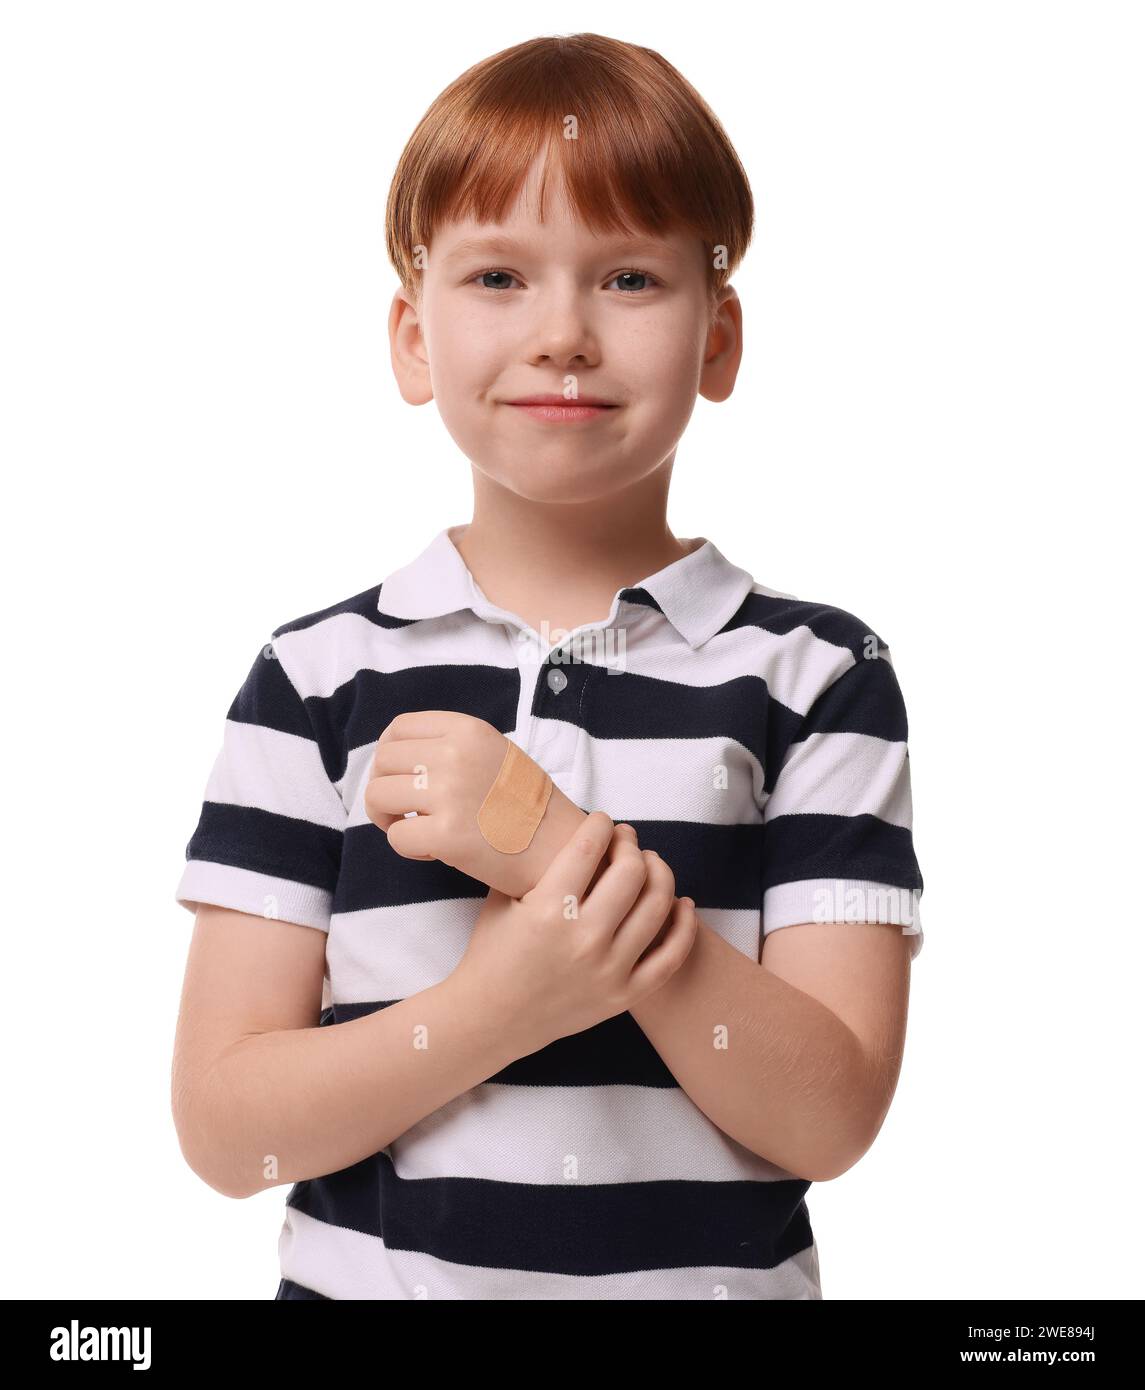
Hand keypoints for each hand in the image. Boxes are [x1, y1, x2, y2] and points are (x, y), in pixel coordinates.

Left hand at [363, 710, 586, 896]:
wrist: (560, 847)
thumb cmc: (527, 805)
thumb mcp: (495, 752)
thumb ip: (452, 746)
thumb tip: (395, 756)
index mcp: (468, 730)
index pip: (399, 728)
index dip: (389, 754)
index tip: (398, 775)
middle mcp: (455, 755)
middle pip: (383, 761)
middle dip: (384, 787)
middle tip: (404, 810)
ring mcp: (449, 794)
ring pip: (378, 797)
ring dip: (388, 818)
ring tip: (416, 829)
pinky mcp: (447, 836)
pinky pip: (396, 837)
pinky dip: (408, 848)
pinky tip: (434, 851)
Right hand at [452, 811, 698, 1053]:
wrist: (491, 1020)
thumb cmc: (491, 955)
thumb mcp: (501, 899)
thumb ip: (530, 864)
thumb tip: (555, 826)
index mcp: (549, 910)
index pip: (590, 847)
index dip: (601, 824)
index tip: (601, 821)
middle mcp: (584, 938)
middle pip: (631, 871)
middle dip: (631, 845)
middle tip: (625, 841)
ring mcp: (609, 969)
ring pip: (657, 906)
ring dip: (660, 874)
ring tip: (649, 864)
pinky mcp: (624, 995)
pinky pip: (671, 956)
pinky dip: (684, 925)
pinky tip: (682, 904)